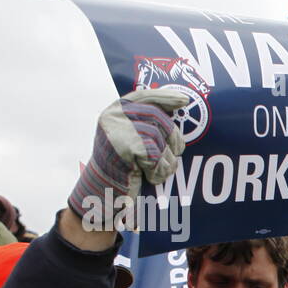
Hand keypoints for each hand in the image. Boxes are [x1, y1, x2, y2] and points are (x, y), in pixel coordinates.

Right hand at [68, 88, 186, 221]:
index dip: (165, 97)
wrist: (102, 191)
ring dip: (166, 158)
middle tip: (177, 151)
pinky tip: (150, 176)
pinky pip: (154, 156)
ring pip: (158, 137)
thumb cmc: (123, 166)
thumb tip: (176, 105)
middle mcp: (114, 116)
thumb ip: (145, 121)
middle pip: (157, 117)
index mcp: (115, 110)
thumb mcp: (131, 137)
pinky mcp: (124, 148)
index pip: (144, 96)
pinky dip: (158, 170)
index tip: (184, 100)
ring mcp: (117, 131)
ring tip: (157, 169)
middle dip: (173, 135)